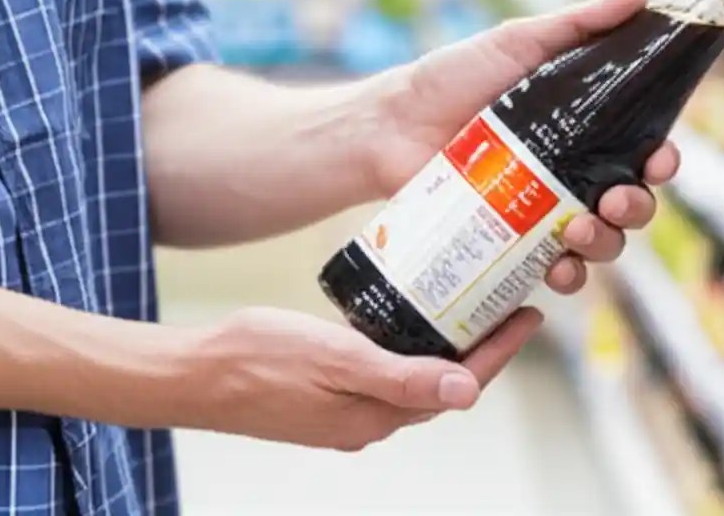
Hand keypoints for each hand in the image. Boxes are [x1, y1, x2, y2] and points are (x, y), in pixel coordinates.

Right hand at [187, 306, 542, 450]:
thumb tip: (467, 391)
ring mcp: (346, 411)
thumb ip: (399, 375)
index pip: (456, 382)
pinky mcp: (327, 397)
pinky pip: (385, 374)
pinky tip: (412, 322)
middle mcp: (368, 420)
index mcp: (375, 414)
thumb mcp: (334, 358)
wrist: (193, 376)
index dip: (498, 351)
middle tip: (512, 304)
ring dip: (449, 348)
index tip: (530, 316)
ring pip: (416, 379)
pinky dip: (410, 349)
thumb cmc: (257, 359)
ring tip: (474, 308)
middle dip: (483, 348)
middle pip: (444, 382)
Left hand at [373, 0, 680, 294]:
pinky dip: (568, 274)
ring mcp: (543, 213)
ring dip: (606, 243)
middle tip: (616, 200)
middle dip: (637, 208)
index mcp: (583, 129)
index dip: (662, 160)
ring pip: (601, 241)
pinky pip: (556, 269)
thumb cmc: (451, 79)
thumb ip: (580, 24)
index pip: (641, 151)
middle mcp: (571, 174)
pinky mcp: (513, 244)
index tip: (660, 160)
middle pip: (630, 203)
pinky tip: (560, 267)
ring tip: (579, 230)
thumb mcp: (518, 42)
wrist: (390, 126)